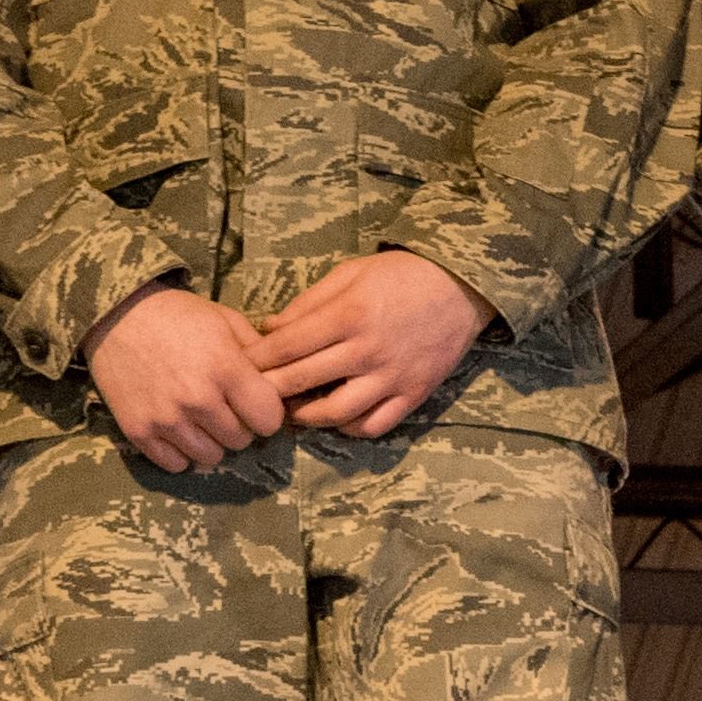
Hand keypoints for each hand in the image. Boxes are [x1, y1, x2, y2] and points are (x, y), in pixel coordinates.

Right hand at [87, 285, 289, 475]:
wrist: (116, 314)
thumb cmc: (177, 314)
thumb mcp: (225, 320)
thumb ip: (258, 352)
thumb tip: (282, 382)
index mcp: (225, 368)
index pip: (269, 419)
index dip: (266, 412)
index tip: (255, 403)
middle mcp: (198, 399)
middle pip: (241, 440)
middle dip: (239, 425)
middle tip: (224, 407)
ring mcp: (166, 419)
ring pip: (211, 457)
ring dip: (212, 441)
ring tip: (201, 418)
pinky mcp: (138, 431)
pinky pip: (176, 464)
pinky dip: (181, 452)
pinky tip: (179, 430)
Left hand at [248, 248, 493, 439]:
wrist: (462, 287)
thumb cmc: (401, 274)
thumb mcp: (351, 273)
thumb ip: (308, 302)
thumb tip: (268, 328)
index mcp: (349, 315)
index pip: (288, 346)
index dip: (258, 359)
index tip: (239, 366)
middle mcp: (367, 350)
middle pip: (303, 381)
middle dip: (269, 390)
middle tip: (252, 394)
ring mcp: (391, 377)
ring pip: (336, 413)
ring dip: (306, 416)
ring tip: (292, 410)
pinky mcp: (413, 395)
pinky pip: (374, 425)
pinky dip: (349, 428)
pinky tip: (336, 418)